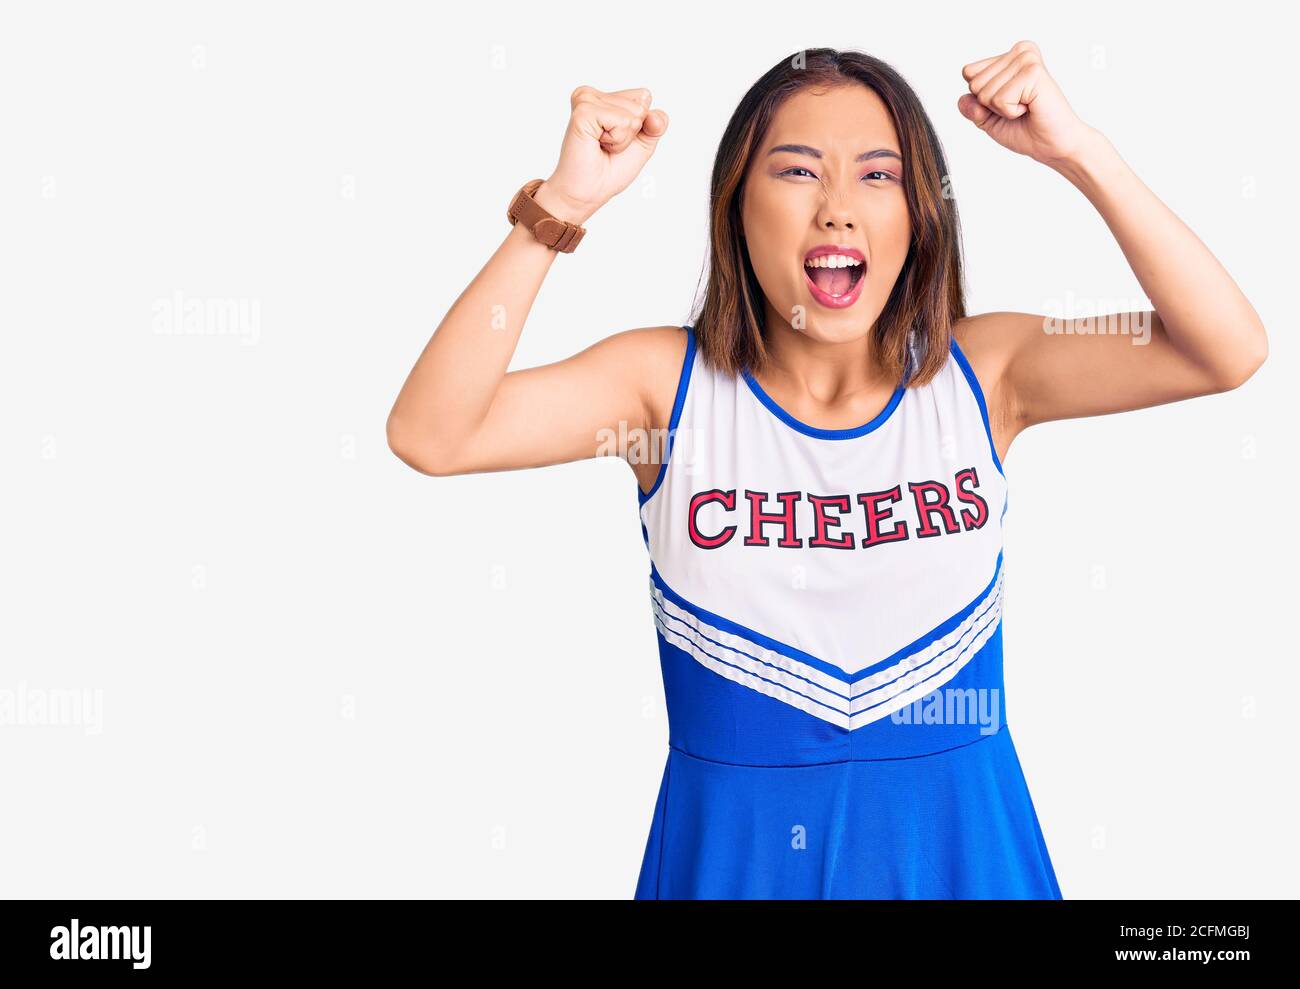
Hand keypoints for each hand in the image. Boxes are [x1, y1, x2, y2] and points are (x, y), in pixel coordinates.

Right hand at [540, 86, 668, 222]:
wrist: (589, 192)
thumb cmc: (609, 169)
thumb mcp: (643, 144)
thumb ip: (656, 124)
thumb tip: (655, 117)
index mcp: (604, 98)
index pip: (644, 96)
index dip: (642, 124)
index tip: (619, 139)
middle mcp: (593, 95)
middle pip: (641, 103)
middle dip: (632, 132)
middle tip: (608, 146)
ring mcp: (586, 100)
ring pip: (633, 112)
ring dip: (623, 138)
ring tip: (601, 146)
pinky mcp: (583, 112)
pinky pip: (622, 120)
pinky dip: (617, 140)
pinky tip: (597, 144)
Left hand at [958, 41, 1093, 166]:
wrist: (1053, 145)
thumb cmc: (1026, 130)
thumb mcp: (988, 119)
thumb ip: (972, 107)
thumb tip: (962, 98)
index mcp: (1010, 56)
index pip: (969, 72)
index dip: (981, 98)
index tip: (1008, 103)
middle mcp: (1020, 51)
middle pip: (974, 82)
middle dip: (990, 105)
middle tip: (1018, 107)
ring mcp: (1027, 58)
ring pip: (984, 92)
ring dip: (1001, 109)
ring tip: (1026, 107)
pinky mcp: (1033, 71)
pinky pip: (999, 99)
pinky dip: (1010, 112)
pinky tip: (1030, 107)